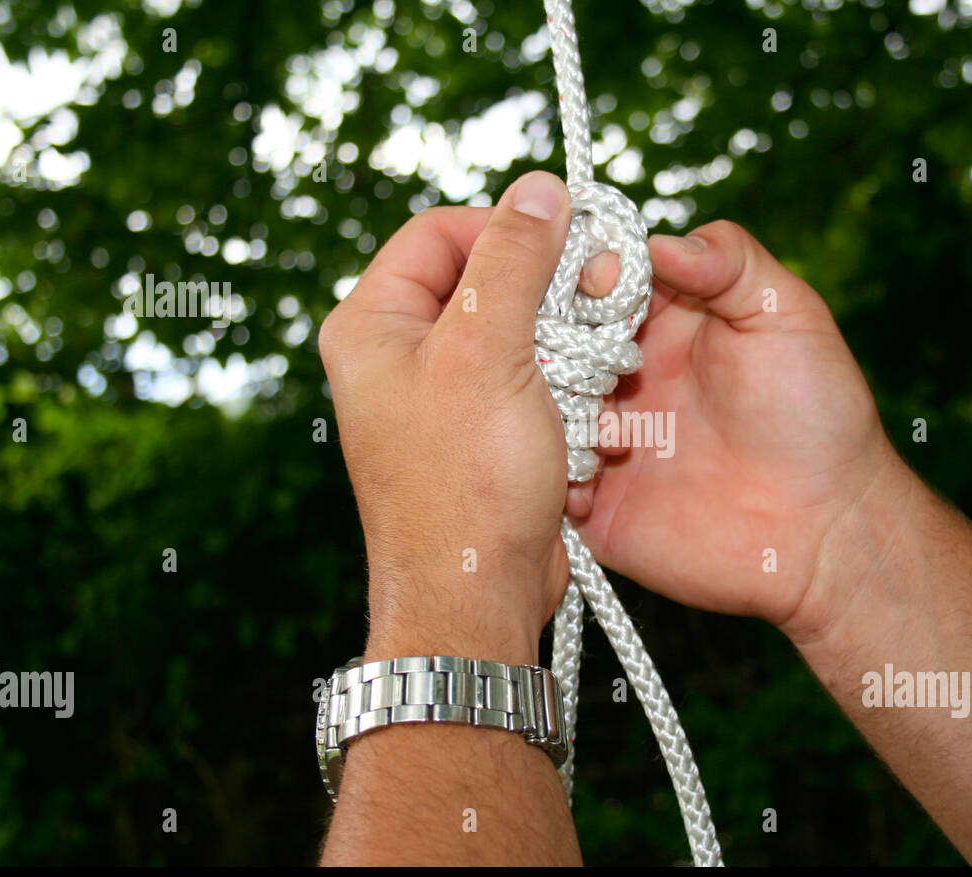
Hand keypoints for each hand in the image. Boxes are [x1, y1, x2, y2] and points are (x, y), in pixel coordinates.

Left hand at [318, 172, 573, 662]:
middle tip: (598, 302)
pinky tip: (584, 416)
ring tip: (591, 373)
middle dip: (549, 294)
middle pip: (485, 280)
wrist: (476, 594)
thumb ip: (513, 261)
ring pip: (520, 333)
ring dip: (566, 347)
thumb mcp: (487, 352)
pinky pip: (533, 383)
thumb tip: (539, 188)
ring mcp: (443, 397)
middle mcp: (400, 355)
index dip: (507, 228)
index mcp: (373, 323)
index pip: (439, 232)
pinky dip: (566, 390)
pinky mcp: (483, 433)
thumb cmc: (465, 480)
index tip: (570, 240)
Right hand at [570, 220, 899, 640]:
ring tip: (586, 417)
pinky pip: (543, 483)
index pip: (591, 278)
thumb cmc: (819, 414)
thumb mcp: (785, 315)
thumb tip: (657, 241)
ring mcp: (602, 440)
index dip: (578, 271)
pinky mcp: (595, 503)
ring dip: (545, 408)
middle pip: (548, 340)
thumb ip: (729, 262)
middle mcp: (620, 375)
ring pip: (534, 409)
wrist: (827, 530)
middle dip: (544, 339)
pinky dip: (547, 474)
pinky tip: (587, 471)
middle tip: (569, 353)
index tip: (590, 282)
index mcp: (659, 321)